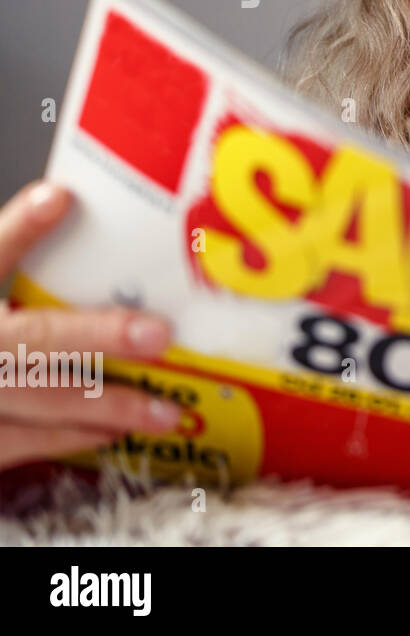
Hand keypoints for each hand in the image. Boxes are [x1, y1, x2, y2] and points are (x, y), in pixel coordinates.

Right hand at [0, 180, 182, 471]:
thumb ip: (13, 250)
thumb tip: (62, 200)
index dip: (21, 227)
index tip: (60, 198)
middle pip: (30, 338)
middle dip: (97, 336)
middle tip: (158, 333)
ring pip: (41, 398)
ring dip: (108, 404)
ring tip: (165, 408)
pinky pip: (26, 441)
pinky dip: (76, 437)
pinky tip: (117, 431)